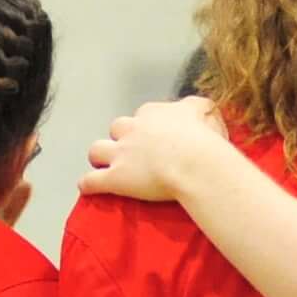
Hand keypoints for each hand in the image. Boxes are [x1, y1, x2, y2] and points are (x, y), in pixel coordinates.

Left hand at [79, 95, 230, 201]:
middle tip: (134, 153)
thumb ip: (201, 108)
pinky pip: (91, 180)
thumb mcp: (208, 113)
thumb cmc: (205, 141)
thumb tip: (204, 111)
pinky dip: (88, 184)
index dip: (149, 127)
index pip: (145, 115)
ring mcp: (122, 153)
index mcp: (154, 113)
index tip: (158, 138)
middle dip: (122, 138)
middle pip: (118, 128)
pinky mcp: (115, 177)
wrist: (194, 163)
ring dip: (100, 157)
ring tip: (106, 167)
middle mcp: (134, 129)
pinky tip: (88, 188)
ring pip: (97, 150)